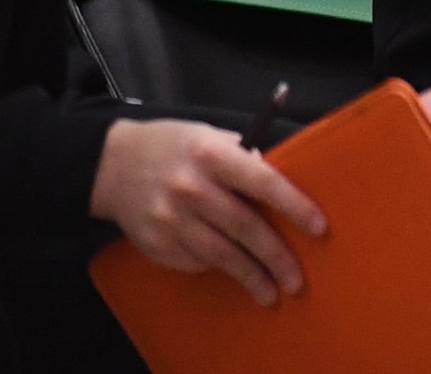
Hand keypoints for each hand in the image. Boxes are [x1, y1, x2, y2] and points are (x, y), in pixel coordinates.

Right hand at [92, 119, 325, 305]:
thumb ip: (244, 157)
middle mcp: (192, 188)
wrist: (111, 165)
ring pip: (220, 254)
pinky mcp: (156, 243)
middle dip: (275, 256)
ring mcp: (171, 219)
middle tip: (297, 279)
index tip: (319, 228)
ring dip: (250, 276)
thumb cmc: (174, 147)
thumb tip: (279, 182)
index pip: (263, 182)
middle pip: (244, 227)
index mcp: (212, 155)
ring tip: (272, 292)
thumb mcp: (210, 137)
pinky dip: (217, 267)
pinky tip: (232, 271)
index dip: (294, 206)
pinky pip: (196, 262)